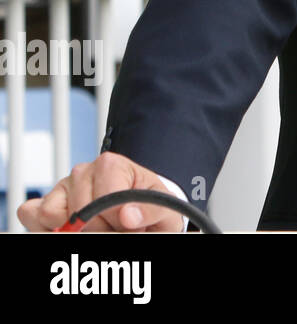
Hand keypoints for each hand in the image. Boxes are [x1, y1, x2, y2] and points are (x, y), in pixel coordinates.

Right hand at [17, 152, 184, 232]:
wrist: (139, 218)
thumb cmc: (149, 211)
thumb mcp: (165, 209)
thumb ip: (152, 209)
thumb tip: (128, 215)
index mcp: (112, 165)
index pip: (104, 194)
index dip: (115, 216)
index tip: (126, 222)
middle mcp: (83, 172)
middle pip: (77, 208)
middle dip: (98, 227)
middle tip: (114, 228)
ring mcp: (61, 189)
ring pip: (51, 214)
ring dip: (74, 230)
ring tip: (97, 229)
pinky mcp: (43, 206)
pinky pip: (31, 215)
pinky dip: (47, 230)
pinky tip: (72, 232)